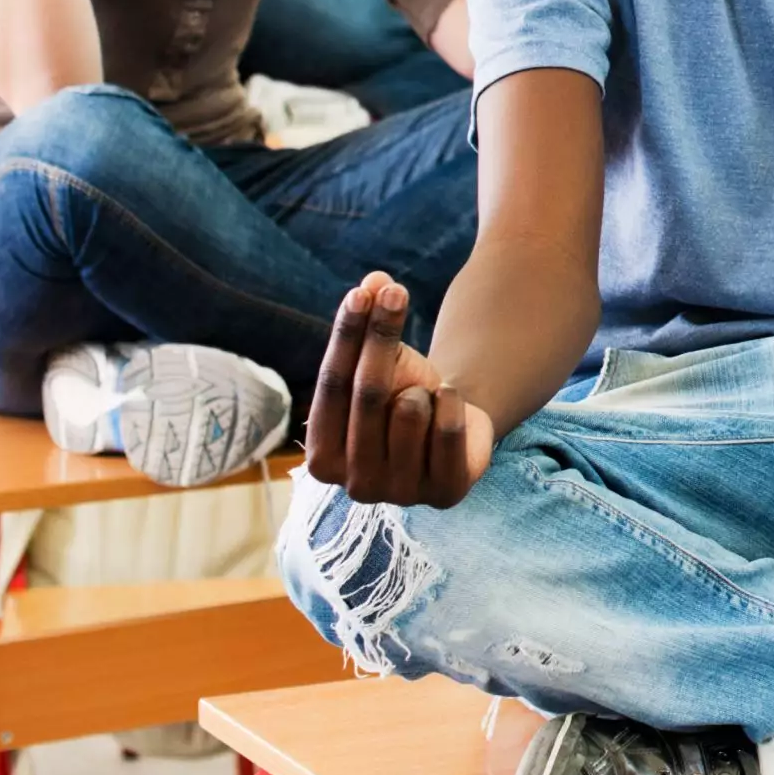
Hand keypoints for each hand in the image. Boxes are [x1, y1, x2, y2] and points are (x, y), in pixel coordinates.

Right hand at [302, 272, 495, 506]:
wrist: (448, 430)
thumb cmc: (399, 393)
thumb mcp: (381, 359)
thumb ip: (369, 323)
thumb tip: (374, 279)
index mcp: (321, 460)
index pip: (330, 385)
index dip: (346, 335)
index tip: (362, 291)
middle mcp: (354, 486)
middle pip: (367, 394)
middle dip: (381, 337)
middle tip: (396, 291)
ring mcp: (399, 495)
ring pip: (410, 411)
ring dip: (423, 388)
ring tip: (424, 396)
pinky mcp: (444, 494)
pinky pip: (448, 429)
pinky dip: (452, 404)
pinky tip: (448, 405)